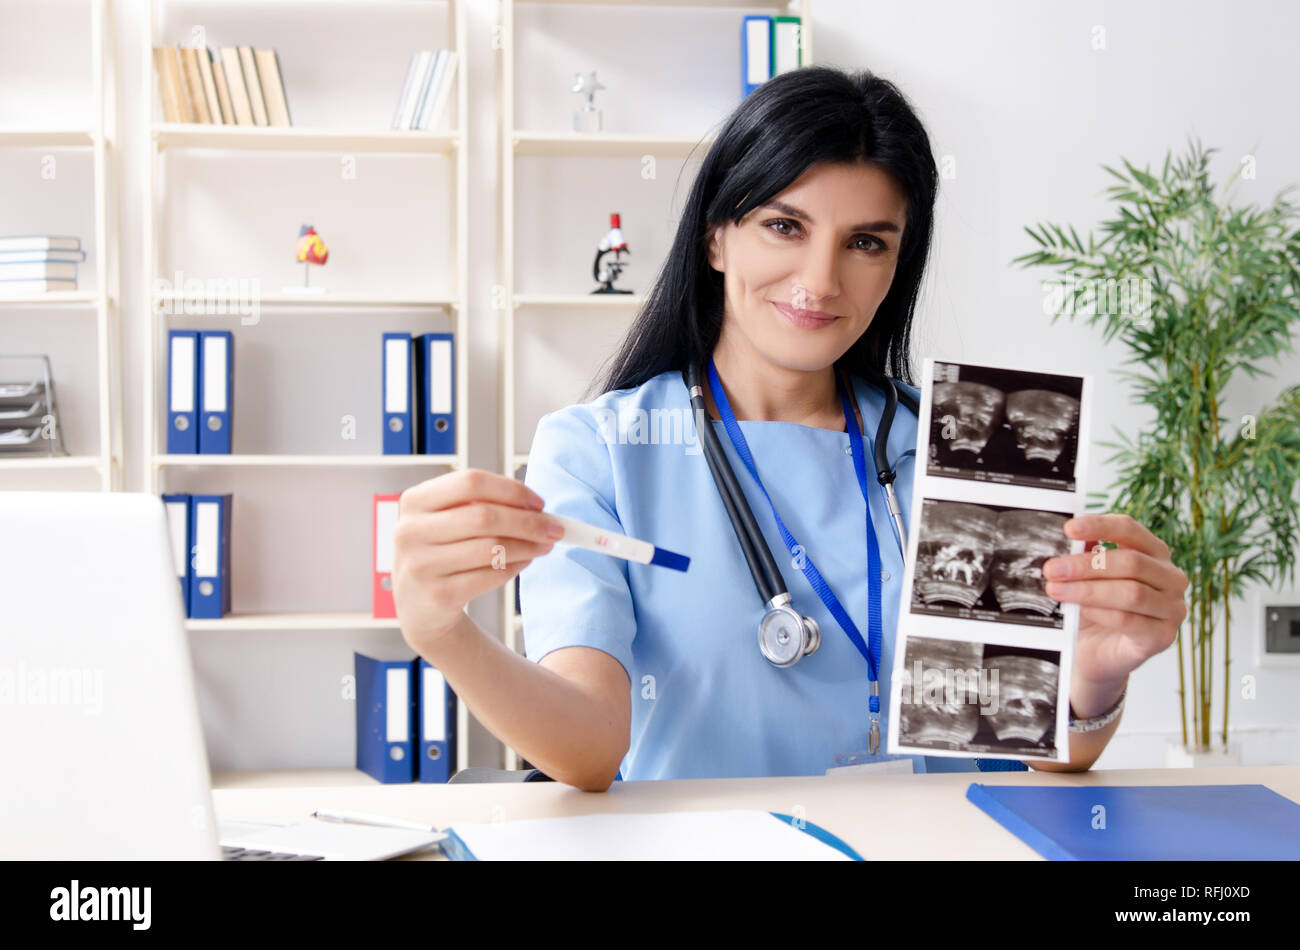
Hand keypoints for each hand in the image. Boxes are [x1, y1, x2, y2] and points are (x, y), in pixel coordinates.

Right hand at [392, 468, 565, 654]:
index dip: (511, 490)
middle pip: (485, 516)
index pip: (470, 482)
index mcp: (415, 500)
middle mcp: (411, 531)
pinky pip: (491, 575)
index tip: (538, 502)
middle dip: (529, 522)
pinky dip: (516, 567)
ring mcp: (422, 565)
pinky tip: (524, 561)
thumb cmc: (442, 551)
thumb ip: (484, 504)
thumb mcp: (449, 519)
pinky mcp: (439, 595)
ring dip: (528, 546)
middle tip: (555, 528)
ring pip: (492, 548)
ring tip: (544, 545)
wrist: (419, 603)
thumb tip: (536, 507)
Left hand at [1041, 513, 1188, 687]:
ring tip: (1056, 590)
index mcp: (1154, 554)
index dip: (1100, 526)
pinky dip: (1100, 612)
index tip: (1069, 529)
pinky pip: (1129, 620)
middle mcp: (1171, 578)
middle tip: (1052, 569)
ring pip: (1130, 592)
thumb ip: (1086, 555)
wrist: (1096, 654)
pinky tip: (1080, 610)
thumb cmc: (1094, 609)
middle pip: (1131, 562)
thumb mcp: (1088, 578)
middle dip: (1086, 564)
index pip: (1131, 530)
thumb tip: (1070, 537)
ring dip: (1087, 590)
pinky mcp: (1163, 637)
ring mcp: (1172, 609)